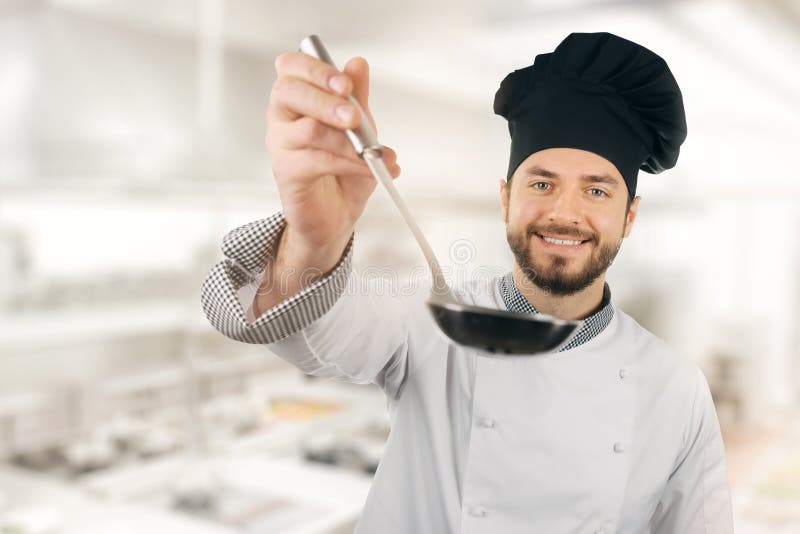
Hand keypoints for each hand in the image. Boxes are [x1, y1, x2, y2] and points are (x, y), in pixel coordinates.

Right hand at [266, 52, 400, 270]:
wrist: (337, 213)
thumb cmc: (342, 167)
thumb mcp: (359, 128)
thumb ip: (357, 97)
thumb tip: (357, 64)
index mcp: (297, 97)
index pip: (291, 67)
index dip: (316, 69)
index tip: (345, 83)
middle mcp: (283, 117)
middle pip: (290, 91)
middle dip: (327, 101)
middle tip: (355, 116)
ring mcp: (280, 145)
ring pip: (308, 129)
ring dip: (346, 140)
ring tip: (371, 151)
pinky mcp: (286, 173)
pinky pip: (315, 161)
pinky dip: (348, 164)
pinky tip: (366, 168)